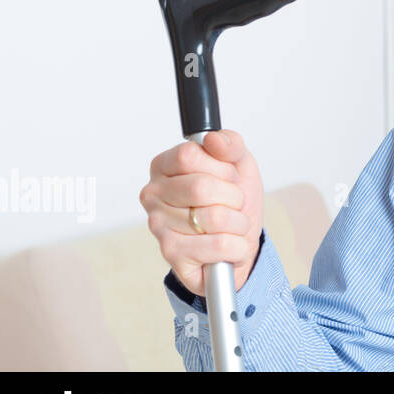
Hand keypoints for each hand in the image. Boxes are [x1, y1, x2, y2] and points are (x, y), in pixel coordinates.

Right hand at [138, 130, 264, 295]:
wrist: (240, 240)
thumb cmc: (233, 200)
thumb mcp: (239, 163)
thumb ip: (230, 144)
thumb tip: (213, 139)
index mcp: (164, 166)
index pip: (188, 155)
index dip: (220, 167)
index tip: (227, 176)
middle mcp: (153, 194)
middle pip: (201, 187)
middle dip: (233, 196)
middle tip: (233, 203)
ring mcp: (158, 226)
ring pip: (214, 218)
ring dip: (238, 222)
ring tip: (232, 225)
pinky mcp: (172, 254)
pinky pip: (219, 245)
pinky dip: (237, 245)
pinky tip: (229, 245)